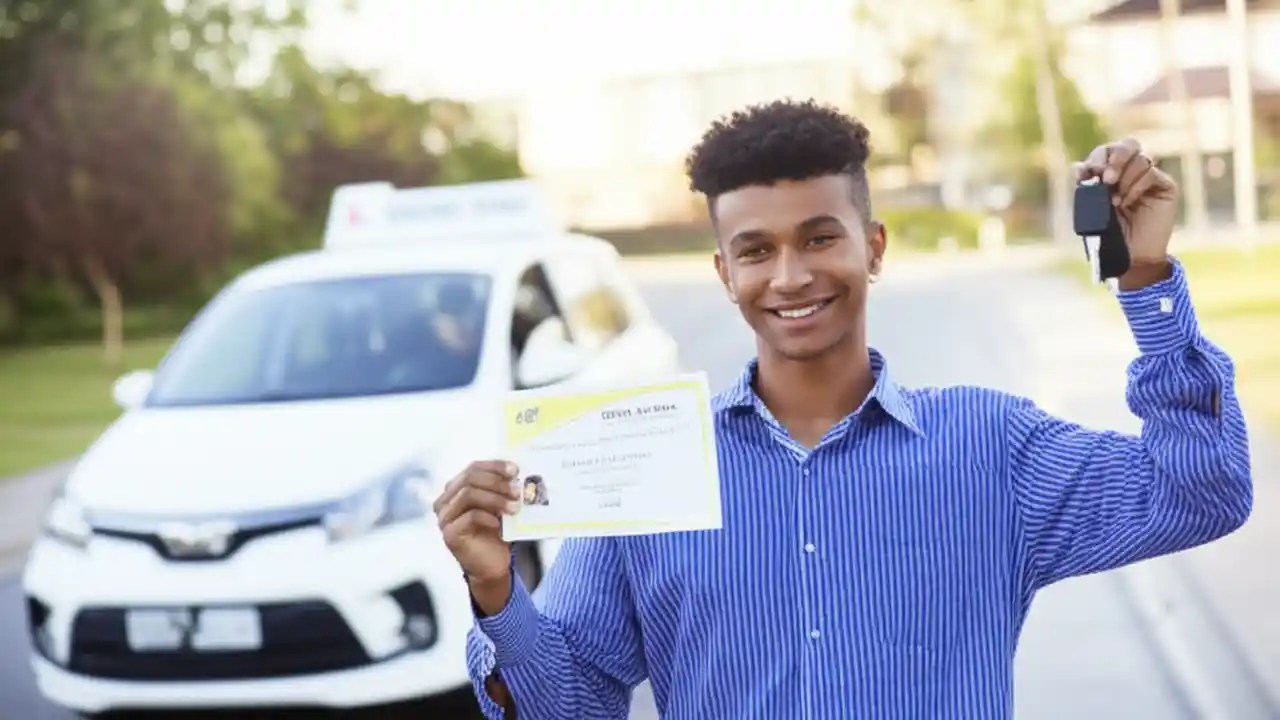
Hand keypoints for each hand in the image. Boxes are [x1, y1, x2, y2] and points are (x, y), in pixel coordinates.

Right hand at [433, 460, 521, 610]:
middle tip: (518, 491)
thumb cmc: (496, 533)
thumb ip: (502, 488)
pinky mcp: (450, 534)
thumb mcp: (500, 505)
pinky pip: (469, 517)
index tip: (515, 470)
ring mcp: (445, 518)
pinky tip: (500, 523)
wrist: (492, 566)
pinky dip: (488, 516)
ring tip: (514, 507)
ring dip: (496, 498)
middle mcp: (445, 501)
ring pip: (468, 494)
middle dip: (497, 482)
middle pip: (470, 479)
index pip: (473, 468)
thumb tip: (517, 473)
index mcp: (456, 489)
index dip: (494, 466)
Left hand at [1073, 138, 1177, 284]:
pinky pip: (1150, 173)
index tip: (1091, 173)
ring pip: (1139, 158)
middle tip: (1107, 179)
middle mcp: (1131, 172)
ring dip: (1124, 179)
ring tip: (1116, 202)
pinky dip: (1135, 187)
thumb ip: (1086, 187)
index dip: (1098, 157)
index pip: (1107, 151)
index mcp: (1111, 173)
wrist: (1130, 256)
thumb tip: (1078, 166)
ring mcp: (1149, 178)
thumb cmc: (1109, 234)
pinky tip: (1128, 203)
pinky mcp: (1164, 186)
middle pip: (1127, 145)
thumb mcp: (1092, 208)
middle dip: (1115, 158)